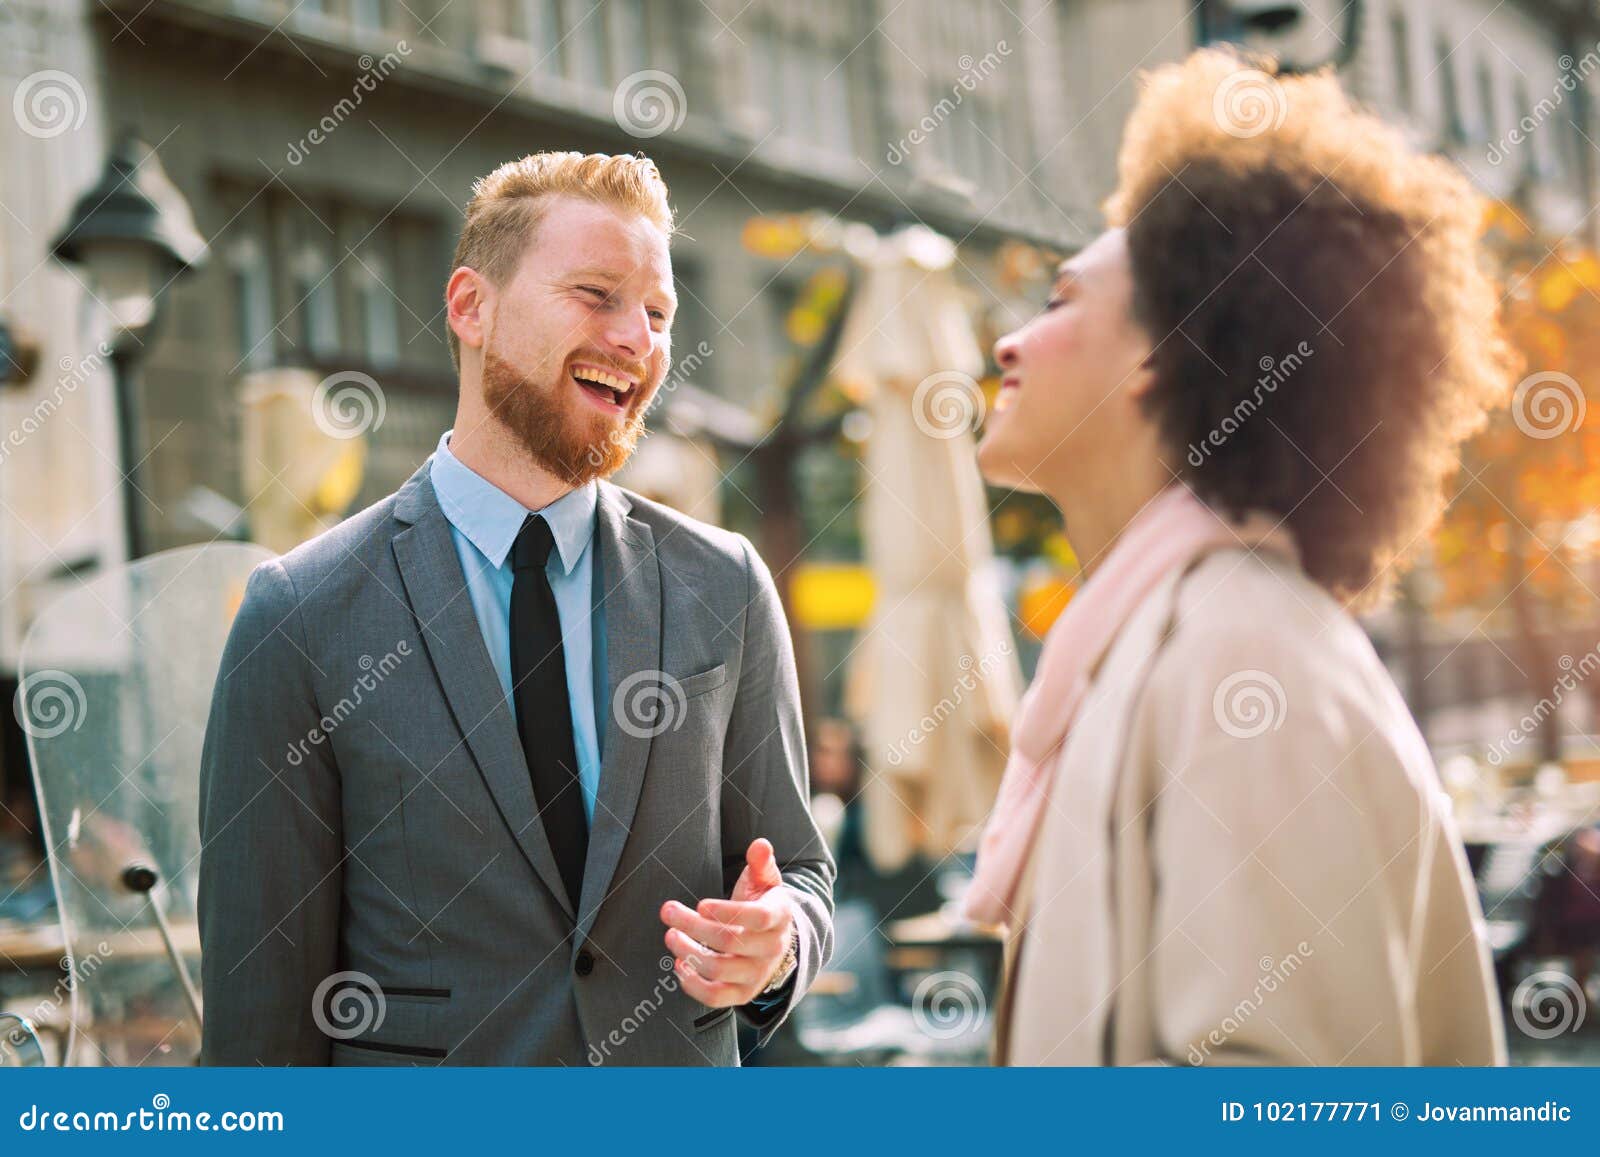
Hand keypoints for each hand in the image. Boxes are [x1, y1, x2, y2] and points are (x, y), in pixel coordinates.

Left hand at [659, 837, 794, 1008]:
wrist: (775, 942)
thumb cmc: (763, 904)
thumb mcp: (766, 881)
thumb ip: (761, 863)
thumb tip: (760, 844)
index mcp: (779, 918)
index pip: (757, 918)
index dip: (727, 912)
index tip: (700, 904)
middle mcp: (771, 949)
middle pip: (730, 941)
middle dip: (693, 926)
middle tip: (668, 912)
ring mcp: (757, 974)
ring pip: (718, 969)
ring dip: (687, 952)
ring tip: (670, 935)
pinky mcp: (742, 994)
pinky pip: (715, 997)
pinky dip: (692, 984)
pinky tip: (680, 963)